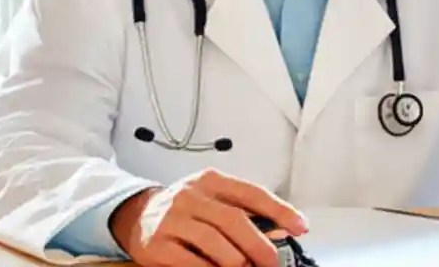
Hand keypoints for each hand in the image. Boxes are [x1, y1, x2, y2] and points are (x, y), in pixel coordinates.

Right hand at [110, 168, 306, 266]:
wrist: (138, 216)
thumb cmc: (187, 211)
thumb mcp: (214, 201)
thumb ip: (244, 212)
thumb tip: (280, 232)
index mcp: (211, 180)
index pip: (252, 193)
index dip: (280, 210)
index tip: (300, 227)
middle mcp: (191, 195)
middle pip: (235, 220)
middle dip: (260, 246)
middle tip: (273, 262)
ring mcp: (172, 219)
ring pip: (216, 244)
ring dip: (237, 262)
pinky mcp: (157, 245)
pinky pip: (192, 263)